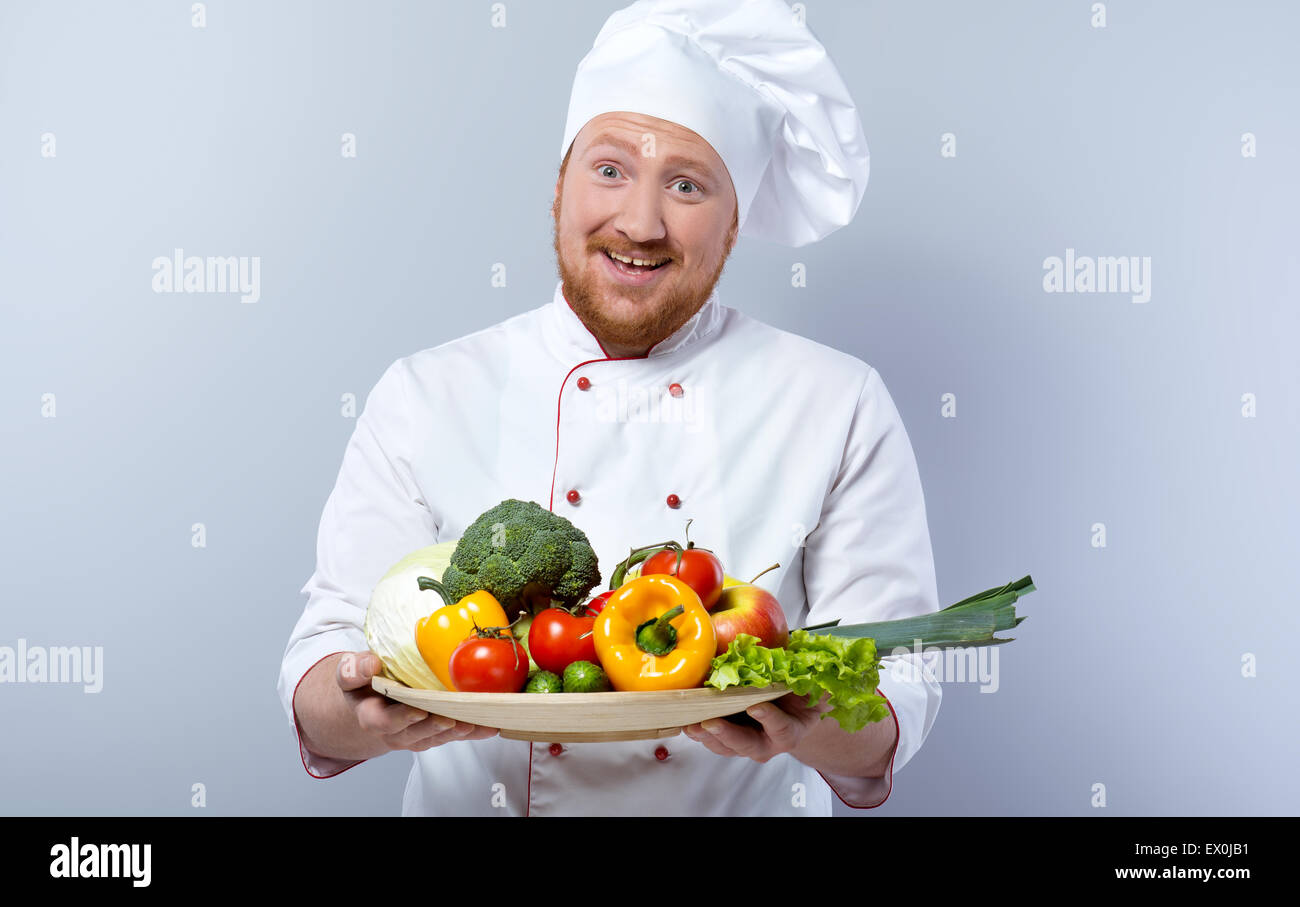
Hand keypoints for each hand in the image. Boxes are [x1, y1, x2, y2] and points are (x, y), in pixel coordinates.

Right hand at [333, 651, 497, 753]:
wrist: (368, 701)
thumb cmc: (362, 684)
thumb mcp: (350, 673)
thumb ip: (354, 670)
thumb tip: (370, 665)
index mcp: (371, 716)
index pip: (386, 722)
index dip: (402, 718)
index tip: (419, 710)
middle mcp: (393, 732)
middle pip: (417, 733)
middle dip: (437, 726)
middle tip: (454, 719)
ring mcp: (414, 736)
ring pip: (437, 737)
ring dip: (458, 732)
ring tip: (476, 723)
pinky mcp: (432, 734)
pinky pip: (452, 736)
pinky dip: (472, 732)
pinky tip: (490, 727)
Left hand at [682, 691, 832, 763]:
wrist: (791, 709)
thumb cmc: (799, 694)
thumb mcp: (809, 684)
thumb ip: (809, 677)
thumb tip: (807, 660)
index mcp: (790, 729)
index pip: (782, 729)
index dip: (770, 719)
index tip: (756, 707)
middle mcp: (768, 742)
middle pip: (748, 744)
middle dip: (728, 734)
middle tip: (711, 723)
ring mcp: (746, 742)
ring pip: (726, 746)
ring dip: (707, 735)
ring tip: (691, 724)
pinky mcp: (729, 739)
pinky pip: (713, 739)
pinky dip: (699, 730)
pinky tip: (685, 720)